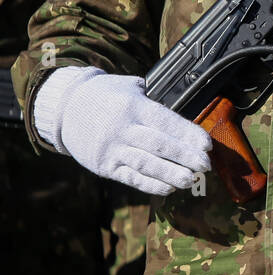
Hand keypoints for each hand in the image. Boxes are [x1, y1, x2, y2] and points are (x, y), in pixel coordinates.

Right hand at [34, 67, 211, 195]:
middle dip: (186, 157)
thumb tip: (181, 115)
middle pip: (160, 145)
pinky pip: (131, 178)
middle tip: (206, 165)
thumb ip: (154, 99)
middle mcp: (122, 128)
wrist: (63, 108)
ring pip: (147, 164)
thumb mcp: (129, 86)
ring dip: (172, 174)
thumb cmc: (104, 95)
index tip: (207, 145)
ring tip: (192, 180)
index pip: (166, 122)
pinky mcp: (104, 166)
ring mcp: (112, 149)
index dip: (189, 135)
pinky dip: (152, 185)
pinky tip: (170, 188)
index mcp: (133, 106)